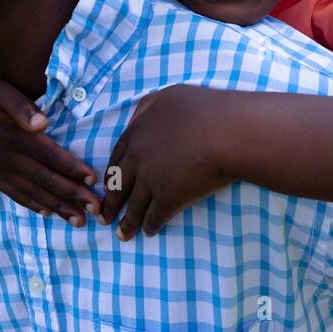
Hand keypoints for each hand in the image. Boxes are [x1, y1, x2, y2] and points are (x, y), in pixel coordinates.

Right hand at [0, 76, 102, 226]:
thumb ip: (21, 107)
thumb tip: (43, 123)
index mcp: (14, 135)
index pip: (50, 156)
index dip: (73, 169)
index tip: (93, 181)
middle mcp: (7, 156)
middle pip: (46, 179)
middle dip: (72, 196)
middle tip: (96, 210)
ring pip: (32, 191)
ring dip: (56, 206)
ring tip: (77, 220)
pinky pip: (12, 192)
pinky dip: (31, 203)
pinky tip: (45, 212)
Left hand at [99, 84, 235, 240]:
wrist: (227, 132)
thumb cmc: (207, 109)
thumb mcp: (171, 96)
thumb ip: (150, 106)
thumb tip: (139, 117)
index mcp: (138, 131)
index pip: (117, 157)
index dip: (111, 174)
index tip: (108, 186)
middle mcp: (138, 156)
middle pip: (117, 184)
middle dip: (110, 203)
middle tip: (104, 217)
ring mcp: (151, 179)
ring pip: (133, 205)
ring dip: (127, 223)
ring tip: (123, 235)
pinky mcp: (168, 197)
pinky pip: (154, 217)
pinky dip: (150, 226)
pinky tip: (149, 232)